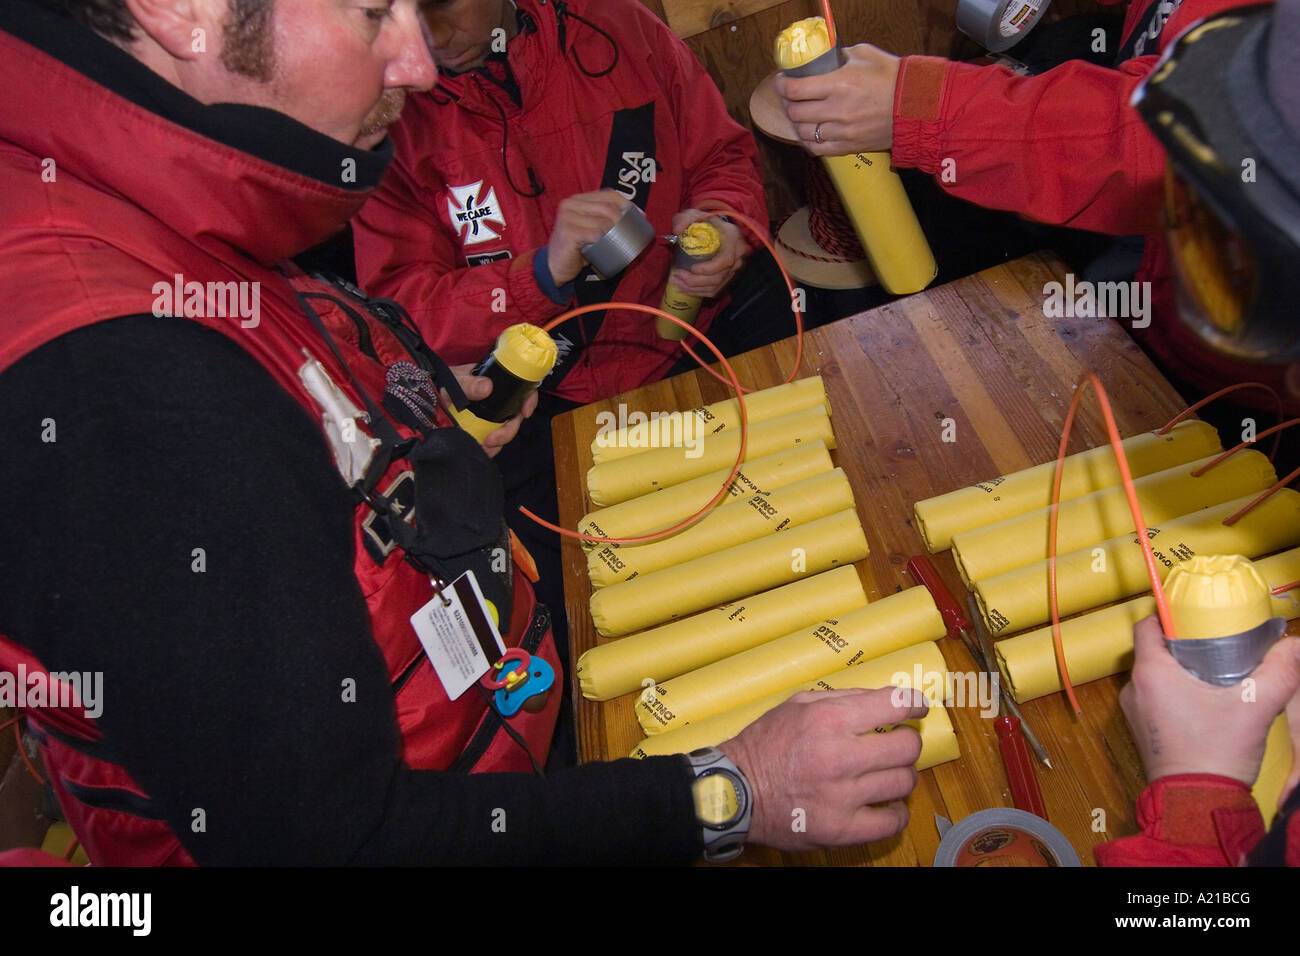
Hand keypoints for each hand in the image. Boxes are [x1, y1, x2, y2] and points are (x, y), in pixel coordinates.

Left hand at [443, 364, 538, 457]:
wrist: (428, 398)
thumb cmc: (445, 383)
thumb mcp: (455, 380)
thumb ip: (468, 384)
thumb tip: (488, 387)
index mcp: (498, 384)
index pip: (523, 389)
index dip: (530, 400)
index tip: (525, 413)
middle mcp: (499, 401)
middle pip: (516, 417)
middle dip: (509, 431)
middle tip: (493, 440)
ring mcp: (491, 418)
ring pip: (506, 431)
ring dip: (499, 443)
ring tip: (484, 447)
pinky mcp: (483, 431)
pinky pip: (493, 442)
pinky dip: (490, 449)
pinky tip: (480, 450)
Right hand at [546, 189, 629, 285]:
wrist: (555, 267)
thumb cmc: (576, 248)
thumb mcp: (590, 229)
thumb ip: (603, 219)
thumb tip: (636, 217)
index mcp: (577, 200)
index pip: (608, 194)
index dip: (626, 203)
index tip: (640, 216)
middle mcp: (571, 204)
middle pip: (607, 207)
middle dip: (624, 219)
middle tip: (633, 232)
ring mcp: (568, 217)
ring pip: (603, 221)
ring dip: (616, 232)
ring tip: (622, 240)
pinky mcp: (568, 232)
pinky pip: (595, 233)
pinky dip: (605, 239)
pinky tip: (607, 245)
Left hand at [669, 209, 746, 298]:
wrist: (718, 228)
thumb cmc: (707, 221)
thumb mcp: (695, 214)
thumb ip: (685, 219)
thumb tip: (677, 230)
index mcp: (733, 239)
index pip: (725, 260)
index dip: (708, 268)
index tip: (691, 268)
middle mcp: (738, 256)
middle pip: (718, 277)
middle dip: (695, 281)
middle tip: (677, 276)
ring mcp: (734, 269)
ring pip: (716, 286)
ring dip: (694, 289)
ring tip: (677, 283)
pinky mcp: (728, 277)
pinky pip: (715, 290)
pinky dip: (699, 292)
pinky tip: (685, 289)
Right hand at [718, 686, 927, 850]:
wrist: (737, 791)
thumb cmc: (766, 744)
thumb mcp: (797, 704)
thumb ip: (843, 698)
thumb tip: (884, 700)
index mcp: (829, 720)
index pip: (895, 705)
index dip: (914, 704)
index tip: (917, 707)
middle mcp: (840, 757)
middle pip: (908, 747)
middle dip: (907, 741)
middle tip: (897, 744)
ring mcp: (843, 796)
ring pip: (904, 783)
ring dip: (899, 775)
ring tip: (884, 773)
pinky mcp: (841, 829)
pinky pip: (892, 822)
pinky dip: (896, 812)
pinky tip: (885, 803)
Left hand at [774, 43, 900, 155]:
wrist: (917, 106)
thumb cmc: (893, 78)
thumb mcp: (865, 55)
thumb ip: (839, 56)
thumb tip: (823, 59)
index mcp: (839, 84)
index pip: (795, 89)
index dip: (782, 85)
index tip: (782, 81)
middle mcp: (838, 109)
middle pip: (795, 112)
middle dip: (787, 103)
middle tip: (790, 97)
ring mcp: (842, 131)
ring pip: (803, 132)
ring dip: (796, 123)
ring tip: (800, 114)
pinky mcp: (848, 146)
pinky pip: (816, 149)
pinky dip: (807, 141)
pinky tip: (809, 133)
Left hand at [1120, 615, 1299, 785]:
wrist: (1198, 804)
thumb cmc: (1215, 756)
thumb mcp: (1255, 707)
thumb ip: (1279, 672)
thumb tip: (1294, 647)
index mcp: (1151, 673)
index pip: (1147, 626)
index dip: (1168, 616)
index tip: (1192, 616)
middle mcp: (1135, 690)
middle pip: (1153, 651)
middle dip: (1182, 646)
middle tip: (1213, 645)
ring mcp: (1136, 713)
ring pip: (1155, 677)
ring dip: (1179, 673)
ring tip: (1213, 674)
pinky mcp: (1144, 732)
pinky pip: (1155, 700)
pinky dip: (1175, 695)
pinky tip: (1204, 702)